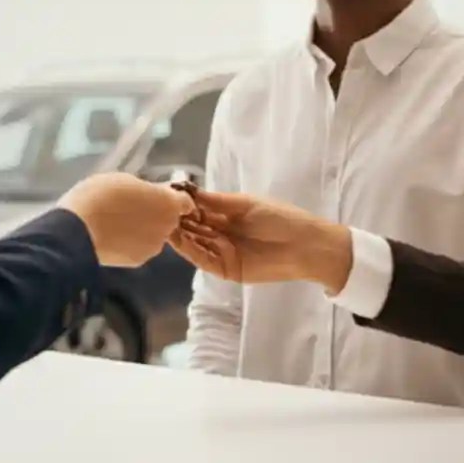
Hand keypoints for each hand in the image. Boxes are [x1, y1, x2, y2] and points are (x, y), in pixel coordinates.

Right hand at [59, 172, 195, 266]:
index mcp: (168, 204)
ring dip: (142, 230)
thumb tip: (152, 195)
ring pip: (153, 235)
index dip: (175, 199)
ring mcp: (152, 248)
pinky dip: (129, 244)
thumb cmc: (100, 195)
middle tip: (132, 207)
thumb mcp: (125, 180)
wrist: (76, 230)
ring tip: (116, 223)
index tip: (161, 196)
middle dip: (155, 214)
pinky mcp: (136, 262)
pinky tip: (111, 237)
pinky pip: (138, 248)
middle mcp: (166, 228)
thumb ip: (146, 190)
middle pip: (168, 220)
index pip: (185, 203)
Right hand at [168, 189, 352, 290]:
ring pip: (195, 244)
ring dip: (180, 235)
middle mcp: (221, 234)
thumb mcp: (245, 204)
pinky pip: (204, 260)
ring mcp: (223, 253)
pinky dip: (190, 251)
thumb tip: (189, 192)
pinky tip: (178, 241)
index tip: (166, 197)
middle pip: (193, 227)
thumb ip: (216, 202)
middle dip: (177, 220)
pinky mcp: (226, 270)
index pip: (198, 210)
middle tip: (158, 212)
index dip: (183, 205)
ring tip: (164, 225)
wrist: (305, 245)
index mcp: (227, 215)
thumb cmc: (280, 218)